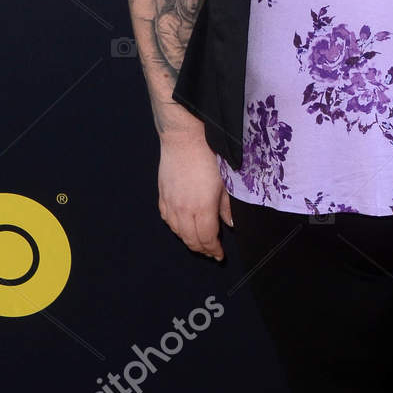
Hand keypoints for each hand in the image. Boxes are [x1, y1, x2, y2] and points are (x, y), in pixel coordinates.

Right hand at [157, 133, 233, 260]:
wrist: (184, 138)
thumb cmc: (208, 156)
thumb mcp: (224, 183)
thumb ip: (226, 207)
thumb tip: (230, 225)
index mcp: (202, 208)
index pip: (206, 239)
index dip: (213, 249)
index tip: (219, 254)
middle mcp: (183, 210)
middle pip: (191, 239)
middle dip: (202, 249)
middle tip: (210, 252)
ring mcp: (170, 203)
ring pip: (177, 231)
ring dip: (188, 240)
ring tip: (198, 243)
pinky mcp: (162, 195)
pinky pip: (167, 219)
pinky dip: (175, 227)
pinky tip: (182, 228)